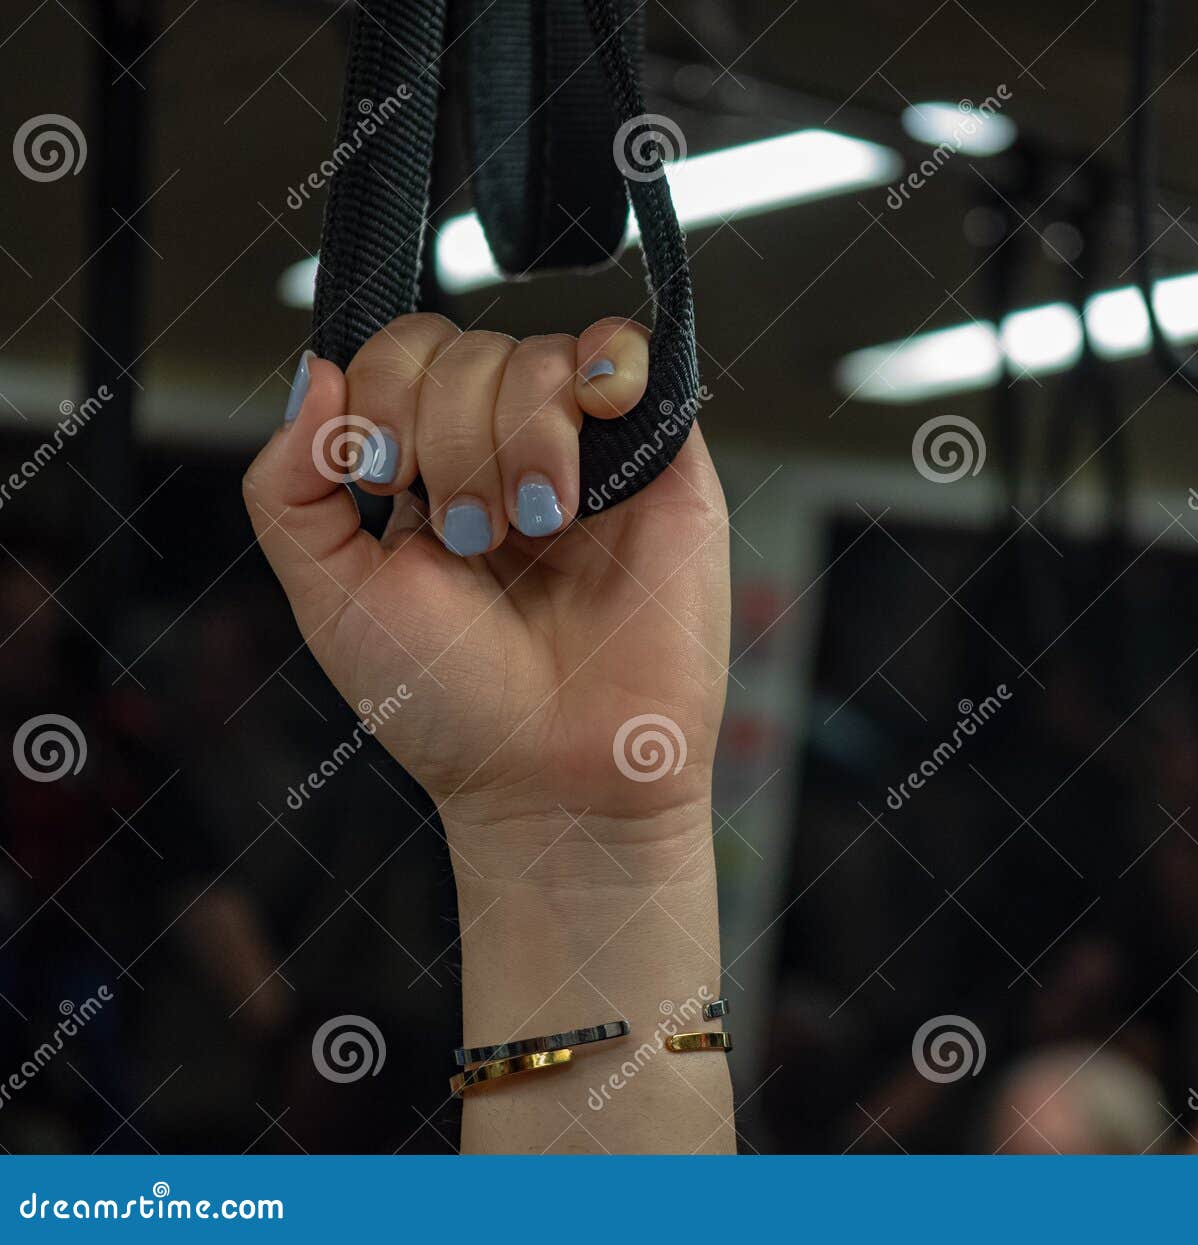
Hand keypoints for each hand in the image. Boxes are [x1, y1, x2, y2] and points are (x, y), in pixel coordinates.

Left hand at [242, 314, 728, 870]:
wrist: (559, 775)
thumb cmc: (455, 708)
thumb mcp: (333, 600)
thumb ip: (291, 486)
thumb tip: (317, 371)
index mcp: (429, 472)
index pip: (401, 357)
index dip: (385, 395)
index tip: (388, 480)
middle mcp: (507, 452)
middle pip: (466, 349)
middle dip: (452, 438)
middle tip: (474, 535)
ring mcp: (588, 454)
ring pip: (541, 357)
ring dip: (521, 438)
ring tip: (536, 526)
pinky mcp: (663, 466)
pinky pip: (629, 359)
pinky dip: (603, 367)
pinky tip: (586, 437)